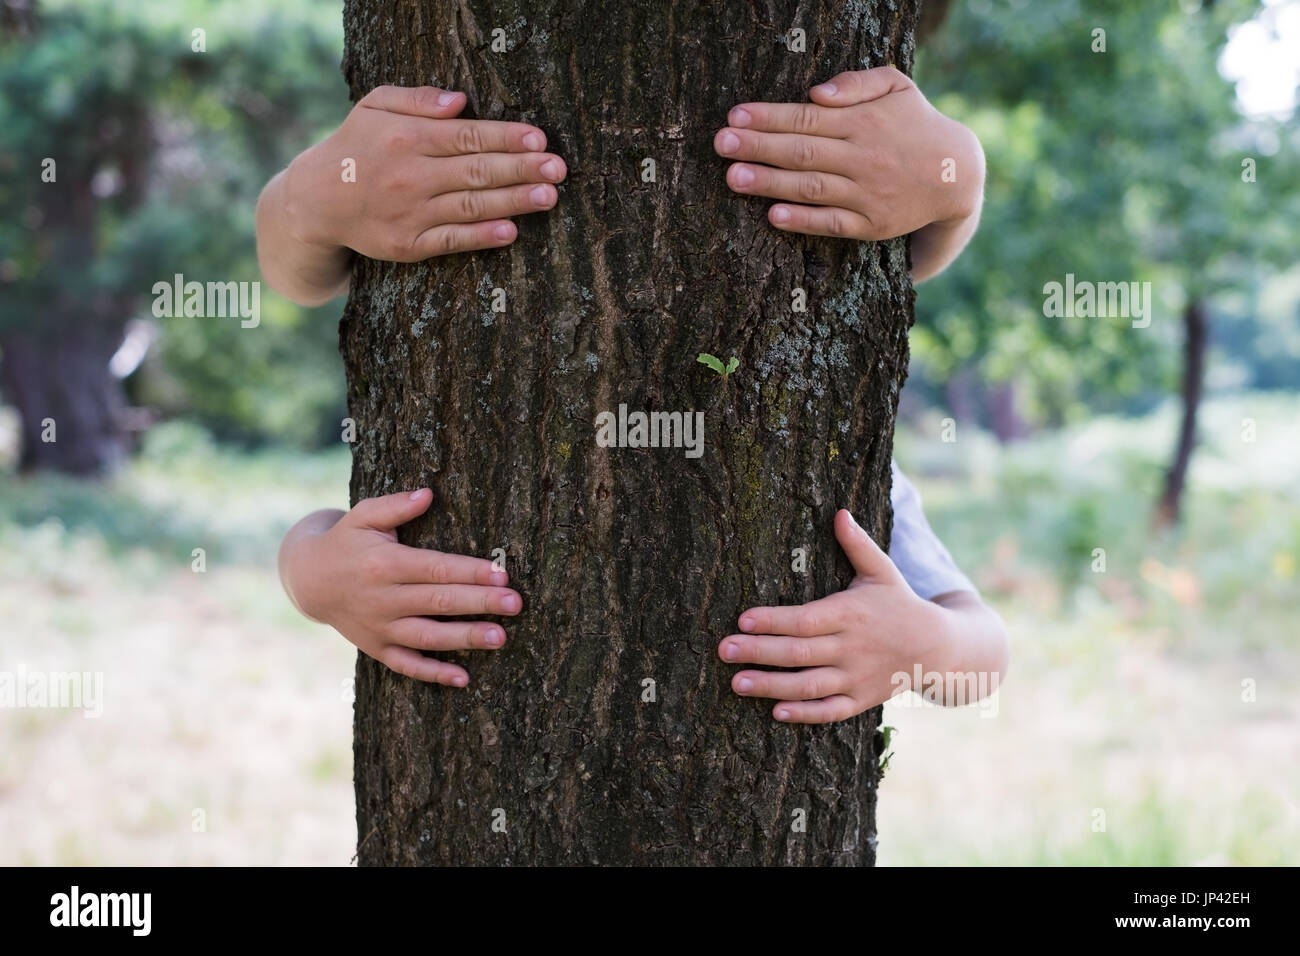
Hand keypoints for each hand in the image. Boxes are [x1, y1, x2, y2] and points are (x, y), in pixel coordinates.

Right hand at [280, 488, 522, 685]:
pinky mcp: (377, 648)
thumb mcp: (364, 515)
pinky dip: (433, 674)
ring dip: (465, 638)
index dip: (470, 572)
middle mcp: (382, 598)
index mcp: (384, 563)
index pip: (435, 568)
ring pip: (427, 636)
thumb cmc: (347, 541)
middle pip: (438, 601)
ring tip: (500, 638)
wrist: (309, 580)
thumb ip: (396, 506)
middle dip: (479, 603)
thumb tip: (428, 494)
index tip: (502, 575)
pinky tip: (464, 678)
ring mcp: (379, 627)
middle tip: (515, 604)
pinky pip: (407, 665)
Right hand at [284, 85, 567, 260]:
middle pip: (477, 171)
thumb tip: (461, 100)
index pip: (468, 136)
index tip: (539, 139)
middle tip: (559, 169)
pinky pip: (452, 240)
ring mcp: (410, 213)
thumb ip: (417, 100)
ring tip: (549, 197)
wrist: (316, 202)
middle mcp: (411, 175)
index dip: (506, 138)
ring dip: (513, 202)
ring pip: (471, 205)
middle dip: (521, 169)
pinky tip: (510, 231)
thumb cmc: (356, 147)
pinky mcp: (409, 245)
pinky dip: (482, 237)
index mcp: (407, 138)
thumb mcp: (375, 107)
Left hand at [713, 66, 983, 240]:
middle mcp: (863, 157)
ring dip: (770, 183)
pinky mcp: (871, 225)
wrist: (957, 174)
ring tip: (733, 177)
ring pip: (811, 187)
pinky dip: (804, 220)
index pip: (806, 118)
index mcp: (863, 121)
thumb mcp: (897, 87)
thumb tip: (816, 93)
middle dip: (759, 147)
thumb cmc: (915, 124)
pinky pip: (833, 223)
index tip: (734, 117)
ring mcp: (867, 193)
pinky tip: (773, 215)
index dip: (768, 117)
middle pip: (802, 151)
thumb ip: (857, 83)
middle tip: (720, 144)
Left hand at [717, 509, 953, 723]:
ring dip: (772, 686)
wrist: (938, 648)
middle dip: (759, 652)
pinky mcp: (861, 700)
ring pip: (809, 685)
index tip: (743, 619)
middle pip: (800, 653)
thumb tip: (839, 513)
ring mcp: (857, 677)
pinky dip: (804, 714)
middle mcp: (852, 648)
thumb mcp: (882, 571)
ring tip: (737, 683)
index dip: (774, 620)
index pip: (806, 619)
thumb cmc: (899, 603)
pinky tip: (775, 712)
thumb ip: (858, 545)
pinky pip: (830, 711)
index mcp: (851, 614)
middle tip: (724, 650)